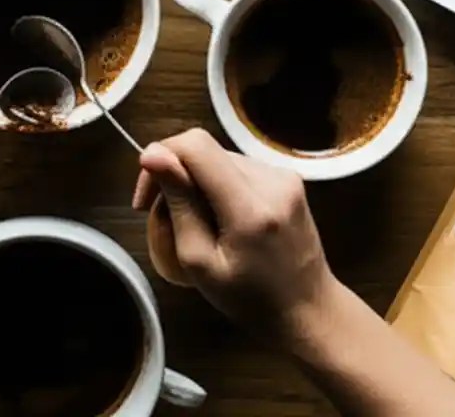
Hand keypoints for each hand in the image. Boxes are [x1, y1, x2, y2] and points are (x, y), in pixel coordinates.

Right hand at [132, 129, 334, 347]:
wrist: (308, 308)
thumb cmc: (250, 299)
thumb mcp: (200, 262)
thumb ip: (179, 205)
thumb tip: (152, 154)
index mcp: (250, 207)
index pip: (196, 146)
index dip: (161, 158)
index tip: (146, 198)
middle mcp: (272, 181)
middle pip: (206, 150)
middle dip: (175, 175)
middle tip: (162, 218)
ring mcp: (284, 176)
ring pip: (220, 157)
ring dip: (196, 182)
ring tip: (192, 222)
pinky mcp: (289, 178)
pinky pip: (238, 168)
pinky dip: (218, 185)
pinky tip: (218, 217)